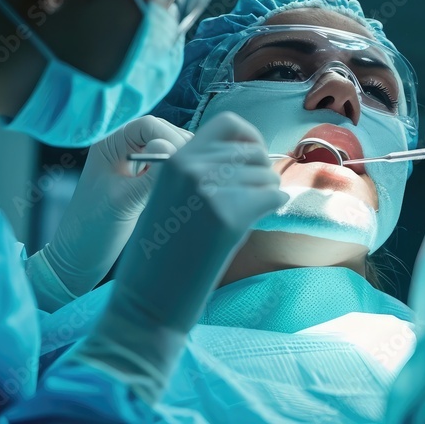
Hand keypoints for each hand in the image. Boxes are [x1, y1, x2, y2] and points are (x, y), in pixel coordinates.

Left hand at [33, 116, 191, 302]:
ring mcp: (132, 166)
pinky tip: (183, 191)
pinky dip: (178, 176)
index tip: (183, 163)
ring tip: (191, 183)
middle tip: (193, 174)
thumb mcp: (125, 202)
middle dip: (180, 149)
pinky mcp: (141, 183)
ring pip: (168, 151)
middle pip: (162, 133)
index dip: (169, 138)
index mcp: (109, 145)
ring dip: (182, 163)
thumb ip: (152, 176)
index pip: (149, 126)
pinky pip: (166, 169)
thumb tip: (178, 152)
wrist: (79, 260)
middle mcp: (121, 150)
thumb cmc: (92, 231)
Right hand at [73, 112, 288, 401]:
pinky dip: (276, 205)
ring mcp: (210, 190)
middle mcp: (192, 168)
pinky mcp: (228, 217)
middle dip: (262, 171)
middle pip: (253, 151)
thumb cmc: (160, 255)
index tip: (255, 158)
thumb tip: (250, 161)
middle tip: (259, 194)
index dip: (250, 138)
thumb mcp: (169, 199)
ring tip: (255, 211)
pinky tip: (267, 216)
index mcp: (176, 161)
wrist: (148, 299)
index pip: (228, 124)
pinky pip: (272, 197)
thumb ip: (201, 174)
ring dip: (268, 191)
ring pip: (265, 175)